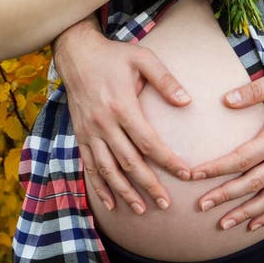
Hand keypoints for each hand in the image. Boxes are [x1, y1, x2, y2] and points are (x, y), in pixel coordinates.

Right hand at [54, 19, 191, 214]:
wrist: (77, 53)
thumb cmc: (114, 55)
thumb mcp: (142, 58)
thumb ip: (165, 79)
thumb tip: (186, 102)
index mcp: (122, 106)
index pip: (148, 142)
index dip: (168, 161)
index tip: (185, 174)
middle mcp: (103, 123)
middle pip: (129, 162)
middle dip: (149, 185)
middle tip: (166, 204)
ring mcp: (89, 131)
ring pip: (108, 169)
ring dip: (124, 192)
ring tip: (141, 209)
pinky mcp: (80, 135)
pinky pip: (89, 166)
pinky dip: (100, 187)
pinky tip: (111, 203)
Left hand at [190, 67, 263, 230]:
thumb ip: (255, 89)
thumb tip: (226, 100)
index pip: (243, 157)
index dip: (217, 168)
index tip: (195, 174)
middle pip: (253, 183)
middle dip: (224, 196)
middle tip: (200, 205)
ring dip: (245, 213)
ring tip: (222, 223)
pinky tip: (253, 224)